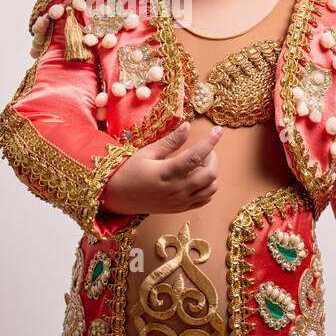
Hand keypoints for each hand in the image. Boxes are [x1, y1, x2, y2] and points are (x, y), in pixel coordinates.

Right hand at [99, 121, 221, 216]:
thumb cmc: (128, 171)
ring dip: (211, 173)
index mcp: (166, 173)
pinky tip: (198, 177)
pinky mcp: (180, 209)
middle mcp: (176, 190)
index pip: (196, 156)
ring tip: (199, 164)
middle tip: (204, 150)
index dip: (210, 142)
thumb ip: (170, 141)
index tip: (218, 130)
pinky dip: (207, 187)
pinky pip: (204, 200)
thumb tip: (188, 126)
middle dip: (212, 158)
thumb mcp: (147, 152)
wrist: (117, 197)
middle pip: (210, 175)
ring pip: (211, 189)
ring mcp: (180, 202)